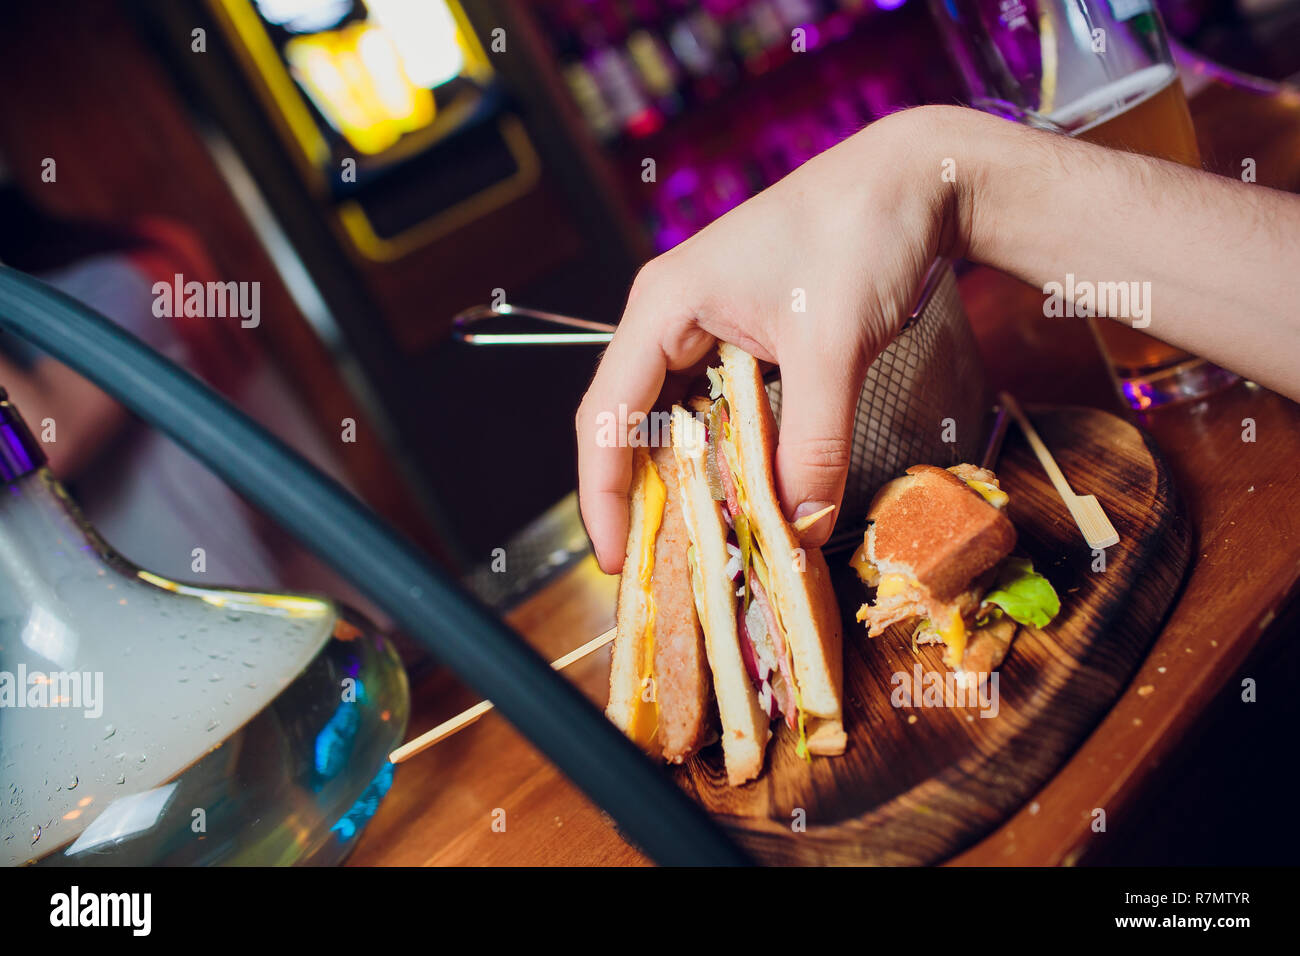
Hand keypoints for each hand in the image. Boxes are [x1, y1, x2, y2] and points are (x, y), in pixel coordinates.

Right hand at [576, 107, 963, 572]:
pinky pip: (721, 411)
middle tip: (660, 569)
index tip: (619, 560)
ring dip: (693, 480)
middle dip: (643, 497)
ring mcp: (707, 326)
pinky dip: (732, 457)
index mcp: (663, 307)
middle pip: (632, 424)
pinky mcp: (746, 337)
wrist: (916, 177)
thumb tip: (802, 527)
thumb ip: (814, 442)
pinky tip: (750, 496)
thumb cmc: (860, 234)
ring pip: (679, 421)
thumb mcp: (833, 347)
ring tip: (703, 545)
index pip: (606, 416)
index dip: (604, 494)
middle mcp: (670, 318)